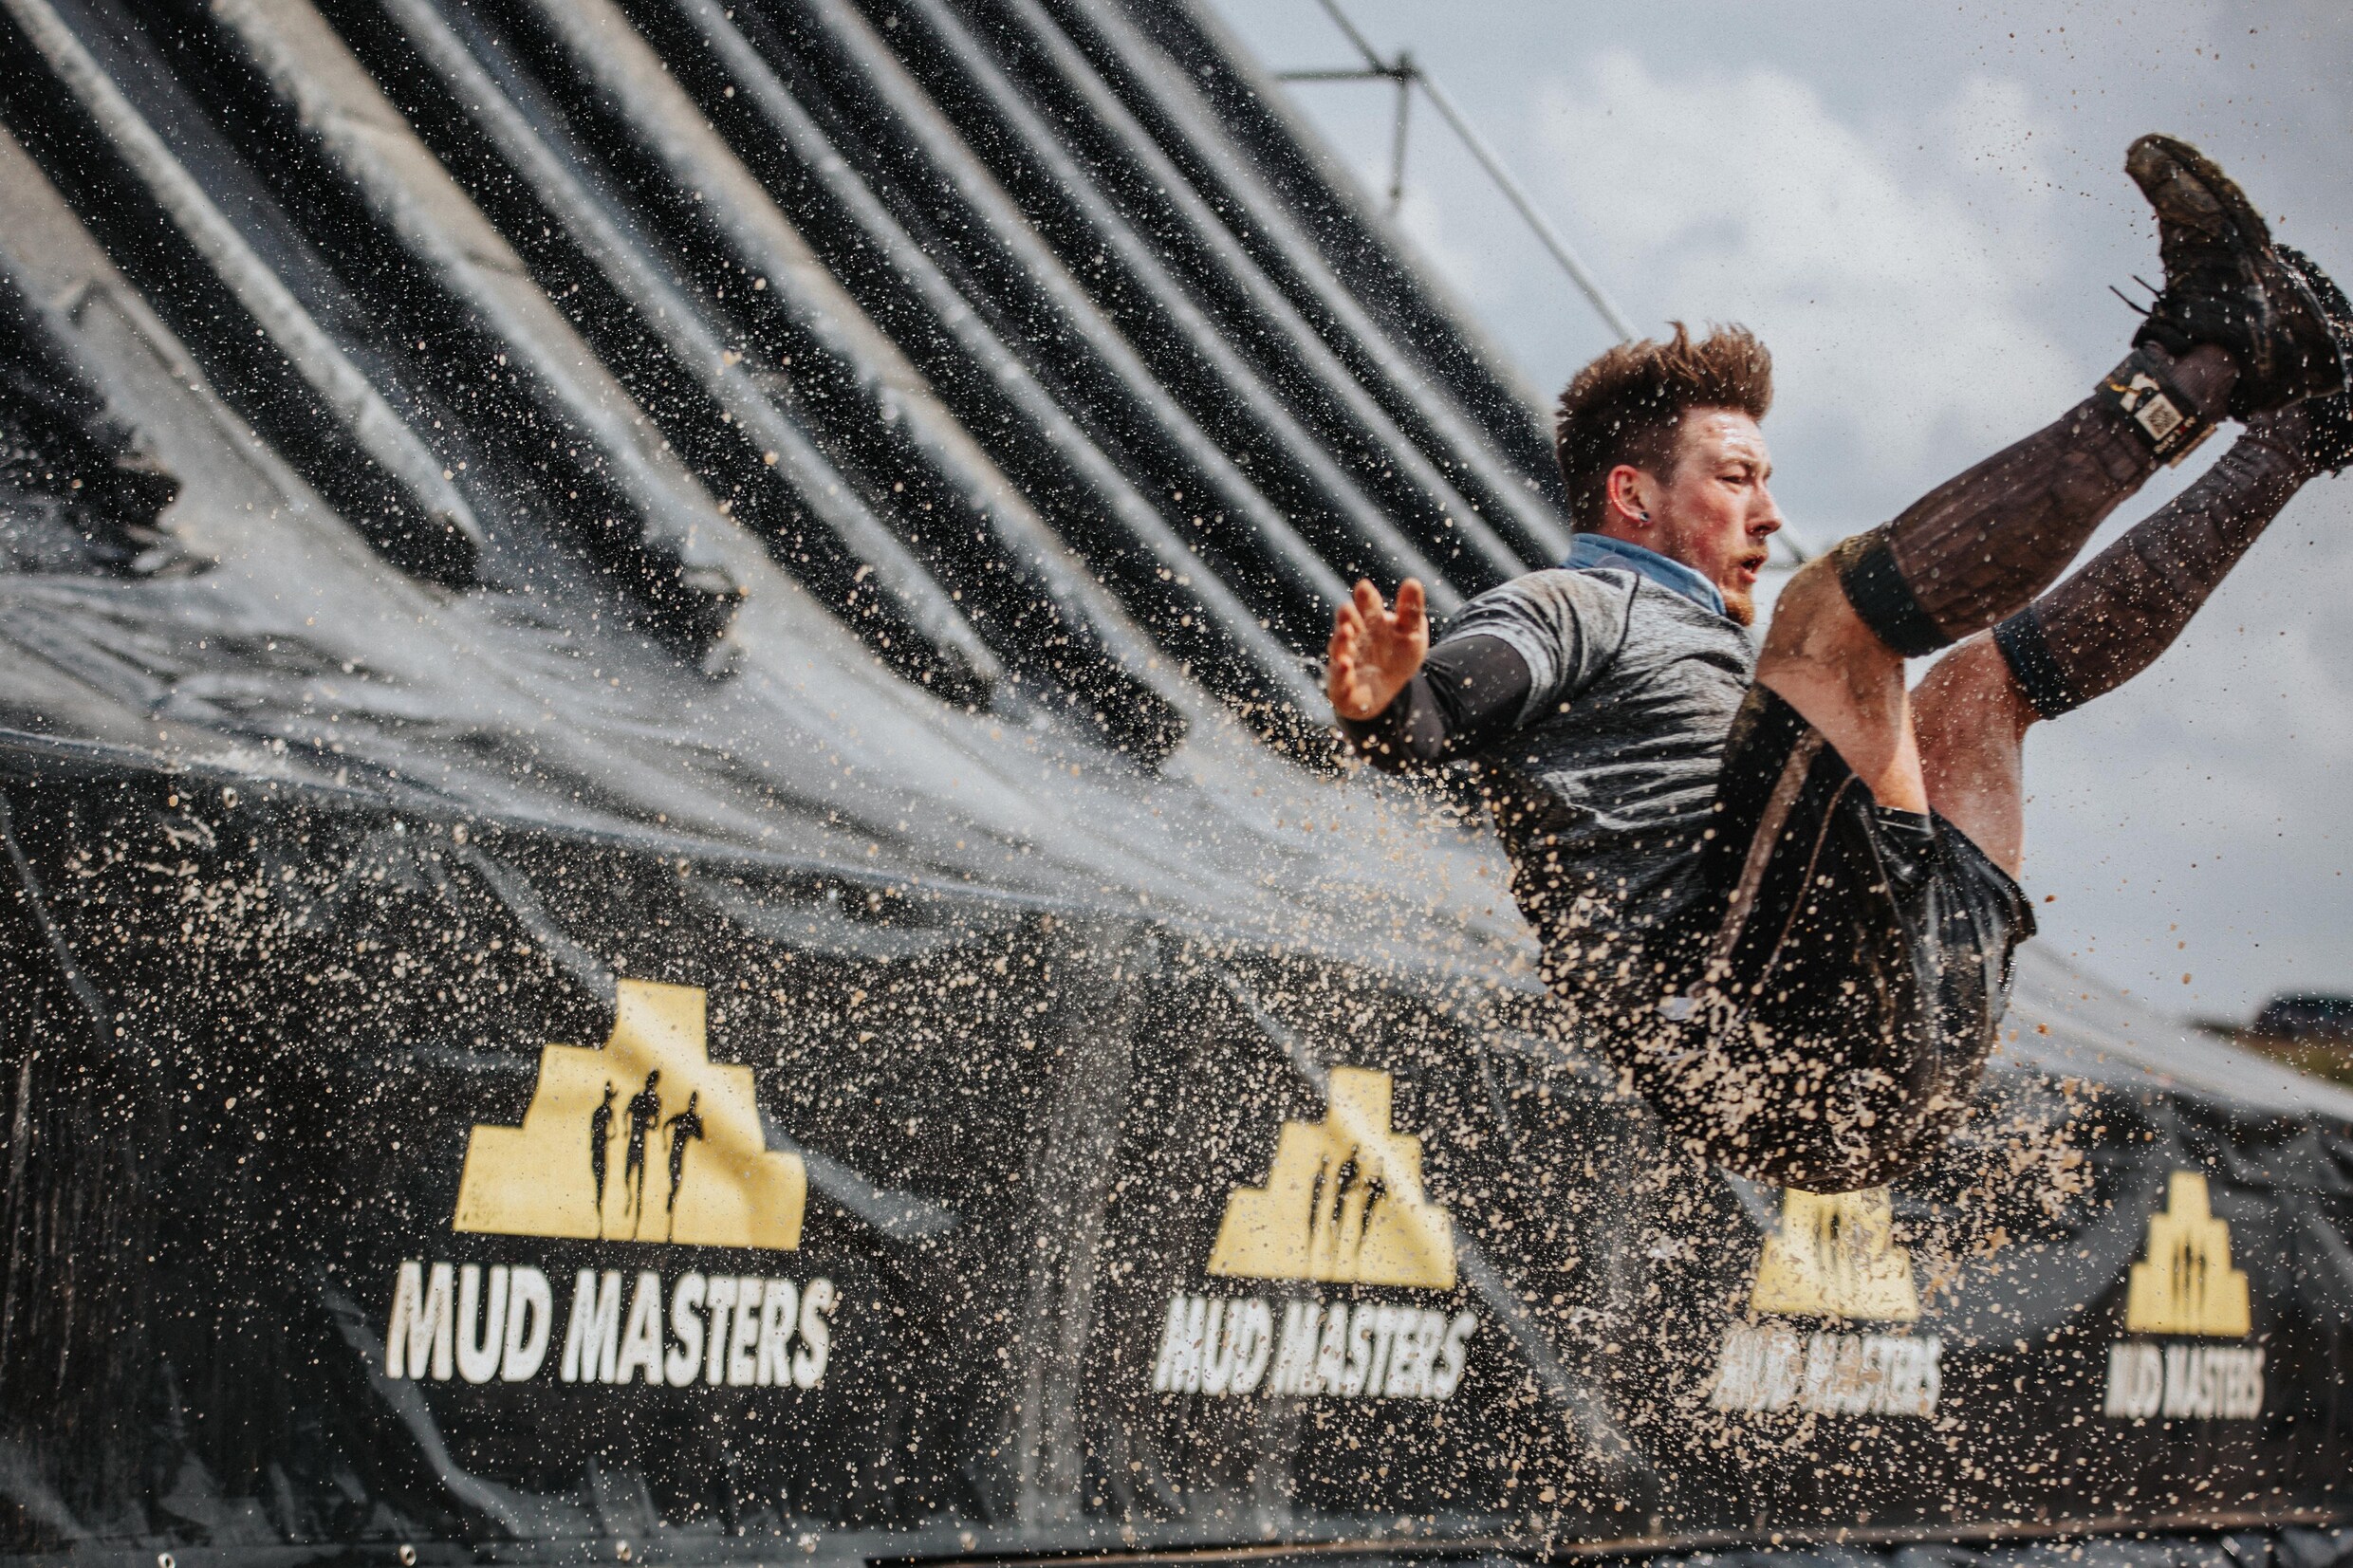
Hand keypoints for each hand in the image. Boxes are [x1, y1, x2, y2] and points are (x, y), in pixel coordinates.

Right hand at [1326, 578, 1428, 721]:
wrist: (1392, 691)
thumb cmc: (1398, 656)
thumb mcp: (1412, 633)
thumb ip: (1411, 610)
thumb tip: (1412, 581)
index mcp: (1370, 621)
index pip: (1367, 605)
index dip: (1365, 597)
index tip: (1364, 587)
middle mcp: (1354, 639)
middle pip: (1347, 624)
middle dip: (1346, 617)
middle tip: (1346, 609)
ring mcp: (1346, 661)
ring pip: (1339, 649)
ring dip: (1340, 641)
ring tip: (1345, 632)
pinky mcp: (1343, 687)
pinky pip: (1339, 680)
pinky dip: (1340, 672)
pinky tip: (1345, 664)